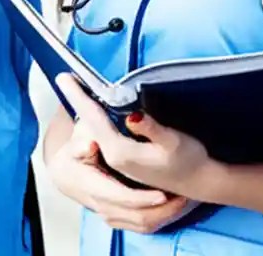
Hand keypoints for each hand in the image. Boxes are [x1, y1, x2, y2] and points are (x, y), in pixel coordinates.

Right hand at [47, 109, 197, 232]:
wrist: (67, 169)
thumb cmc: (78, 146)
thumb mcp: (80, 134)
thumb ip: (84, 137)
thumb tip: (89, 144)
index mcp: (89, 184)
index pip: (118, 197)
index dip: (140, 198)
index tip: (162, 194)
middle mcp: (98, 203)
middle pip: (133, 216)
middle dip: (159, 210)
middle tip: (182, 199)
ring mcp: (106, 212)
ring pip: (139, 224)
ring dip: (162, 216)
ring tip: (182, 202)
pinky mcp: (115, 216)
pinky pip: (139, 226)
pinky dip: (158, 219)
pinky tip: (172, 208)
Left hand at [56, 74, 224, 200]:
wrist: (198, 182)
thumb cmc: (189, 160)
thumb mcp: (173, 141)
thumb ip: (152, 129)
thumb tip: (133, 116)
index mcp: (120, 152)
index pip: (94, 119)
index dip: (79, 96)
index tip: (64, 78)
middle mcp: (114, 157)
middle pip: (89, 123)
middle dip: (78, 100)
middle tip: (67, 79)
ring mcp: (117, 160)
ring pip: (95, 130)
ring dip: (86, 109)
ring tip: (77, 89)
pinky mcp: (123, 159)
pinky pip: (102, 135)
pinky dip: (96, 120)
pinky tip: (96, 110)